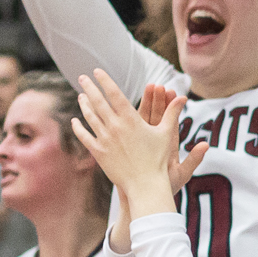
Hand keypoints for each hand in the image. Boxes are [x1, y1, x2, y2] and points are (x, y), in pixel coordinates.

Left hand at [73, 69, 194, 217]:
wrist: (145, 185)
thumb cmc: (158, 160)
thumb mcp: (166, 134)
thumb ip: (172, 113)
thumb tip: (183, 97)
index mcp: (131, 120)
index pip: (114, 93)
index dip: (105, 80)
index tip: (97, 71)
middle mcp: (115, 127)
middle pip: (98, 101)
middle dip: (89, 87)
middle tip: (82, 77)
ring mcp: (105, 139)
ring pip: (90, 117)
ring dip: (84, 104)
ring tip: (81, 95)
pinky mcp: (98, 153)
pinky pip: (85, 137)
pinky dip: (78, 127)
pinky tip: (75, 121)